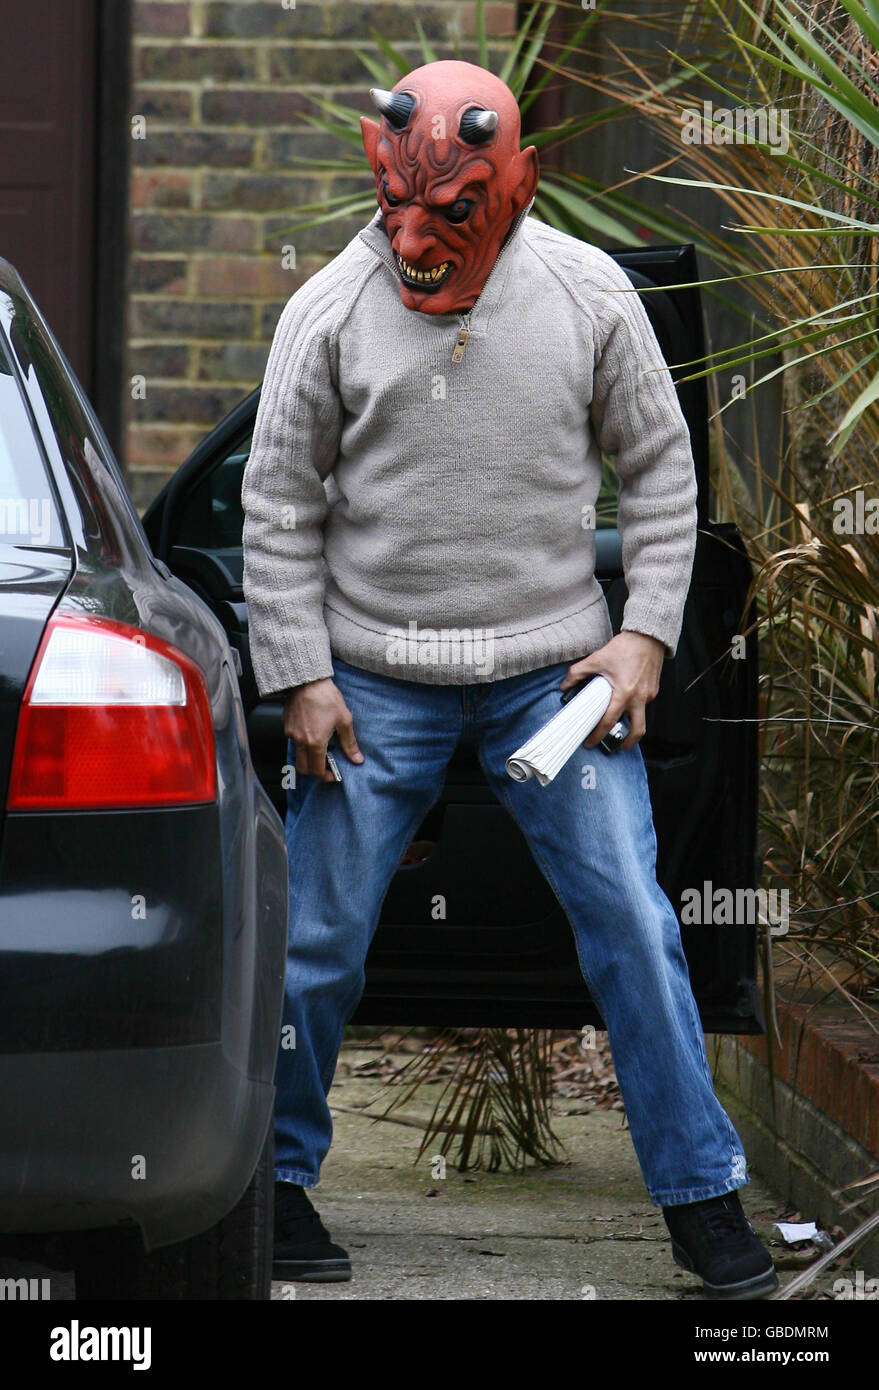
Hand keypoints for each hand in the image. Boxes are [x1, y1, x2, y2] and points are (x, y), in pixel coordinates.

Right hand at [283, 677, 363, 782]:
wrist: (308, 681)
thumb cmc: (326, 698)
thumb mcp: (344, 720)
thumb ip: (349, 743)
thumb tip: (357, 759)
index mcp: (315, 742)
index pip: (316, 770)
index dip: (325, 776)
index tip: (333, 775)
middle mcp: (300, 741)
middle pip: (303, 768)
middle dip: (315, 772)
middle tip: (326, 767)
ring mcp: (291, 734)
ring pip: (297, 755)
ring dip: (308, 758)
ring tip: (321, 750)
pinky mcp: (286, 725)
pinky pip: (293, 742)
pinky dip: (302, 745)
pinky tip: (312, 735)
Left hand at [560, 631, 664, 749]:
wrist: (648, 636)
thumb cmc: (625, 647)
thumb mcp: (596, 659)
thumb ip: (577, 673)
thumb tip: (565, 685)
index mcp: (623, 693)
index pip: (609, 721)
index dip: (598, 735)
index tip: (590, 742)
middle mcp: (639, 698)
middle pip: (637, 731)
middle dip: (626, 744)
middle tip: (615, 747)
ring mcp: (649, 695)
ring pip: (642, 719)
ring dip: (632, 728)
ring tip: (621, 730)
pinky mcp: (654, 691)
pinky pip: (644, 705)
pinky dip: (635, 709)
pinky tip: (625, 704)